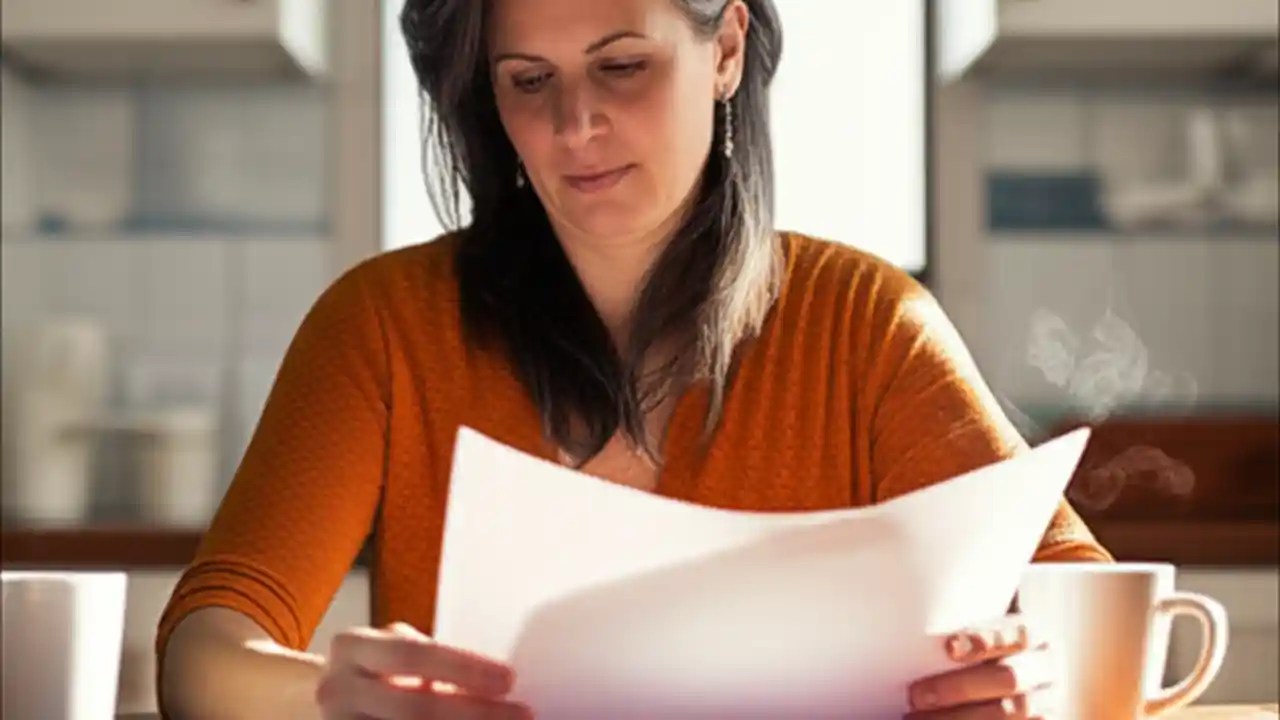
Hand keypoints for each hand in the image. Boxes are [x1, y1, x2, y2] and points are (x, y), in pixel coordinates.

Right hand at [317, 622, 532, 718]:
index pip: (411, 654)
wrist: (311, 704)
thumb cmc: (374, 673)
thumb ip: (432, 661)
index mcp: (352, 647)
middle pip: (412, 707)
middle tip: (523, 715)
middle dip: (474, 714)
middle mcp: (336, 689)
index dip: (462, 667)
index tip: (509, 679)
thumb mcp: (392, 652)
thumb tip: (499, 681)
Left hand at [905, 615, 1056, 719]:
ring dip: (958, 717)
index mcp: (1032, 635)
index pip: (1016, 633)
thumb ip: (953, 634)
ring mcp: (1046, 702)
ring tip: (915, 719)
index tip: (948, 647)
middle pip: (1008, 678)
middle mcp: (1044, 668)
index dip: (986, 639)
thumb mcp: (972, 636)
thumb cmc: (974, 654)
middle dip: (959, 688)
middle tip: (916, 696)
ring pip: (1011, 712)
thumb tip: (903, 617)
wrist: (1003, 684)